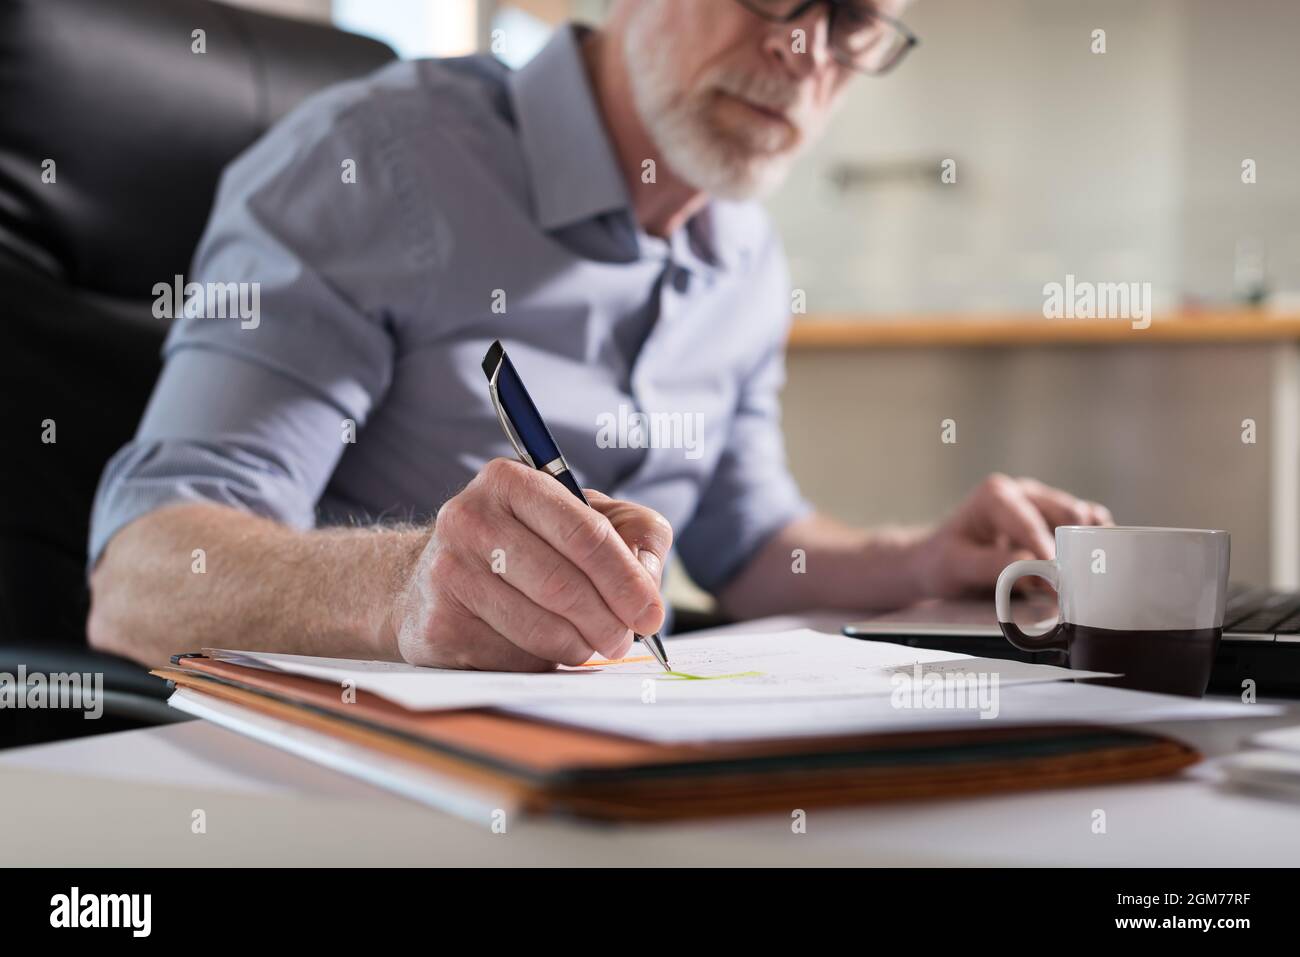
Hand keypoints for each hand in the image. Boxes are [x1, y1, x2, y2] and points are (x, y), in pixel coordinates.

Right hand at [391, 459, 671, 670]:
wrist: (431, 579)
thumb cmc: (526, 544)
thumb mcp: (586, 516)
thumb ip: (636, 533)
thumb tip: (648, 579)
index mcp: (510, 481)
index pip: (584, 534)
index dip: (626, 580)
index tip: (651, 613)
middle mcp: (470, 519)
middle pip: (562, 585)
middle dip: (607, 621)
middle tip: (623, 640)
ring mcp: (447, 572)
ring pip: (538, 626)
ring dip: (578, 646)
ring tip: (588, 644)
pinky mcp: (438, 624)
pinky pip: (510, 656)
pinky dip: (540, 661)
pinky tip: (542, 648)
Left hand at [910, 474, 1112, 598]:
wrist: (940, 561)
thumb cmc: (945, 561)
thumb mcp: (956, 566)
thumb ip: (992, 565)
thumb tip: (1032, 567)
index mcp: (996, 495)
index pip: (1030, 525)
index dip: (1048, 555)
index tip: (1060, 582)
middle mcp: (1024, 493)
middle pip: (1066, 517)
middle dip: (1072, 551)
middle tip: (1074, 586)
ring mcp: (1044, 504)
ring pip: (1083, 520)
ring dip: (1087, 548)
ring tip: (1085, 579)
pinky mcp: (1058, 521)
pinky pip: (1089, 527)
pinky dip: (1094, 545)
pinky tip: (1092, 566)